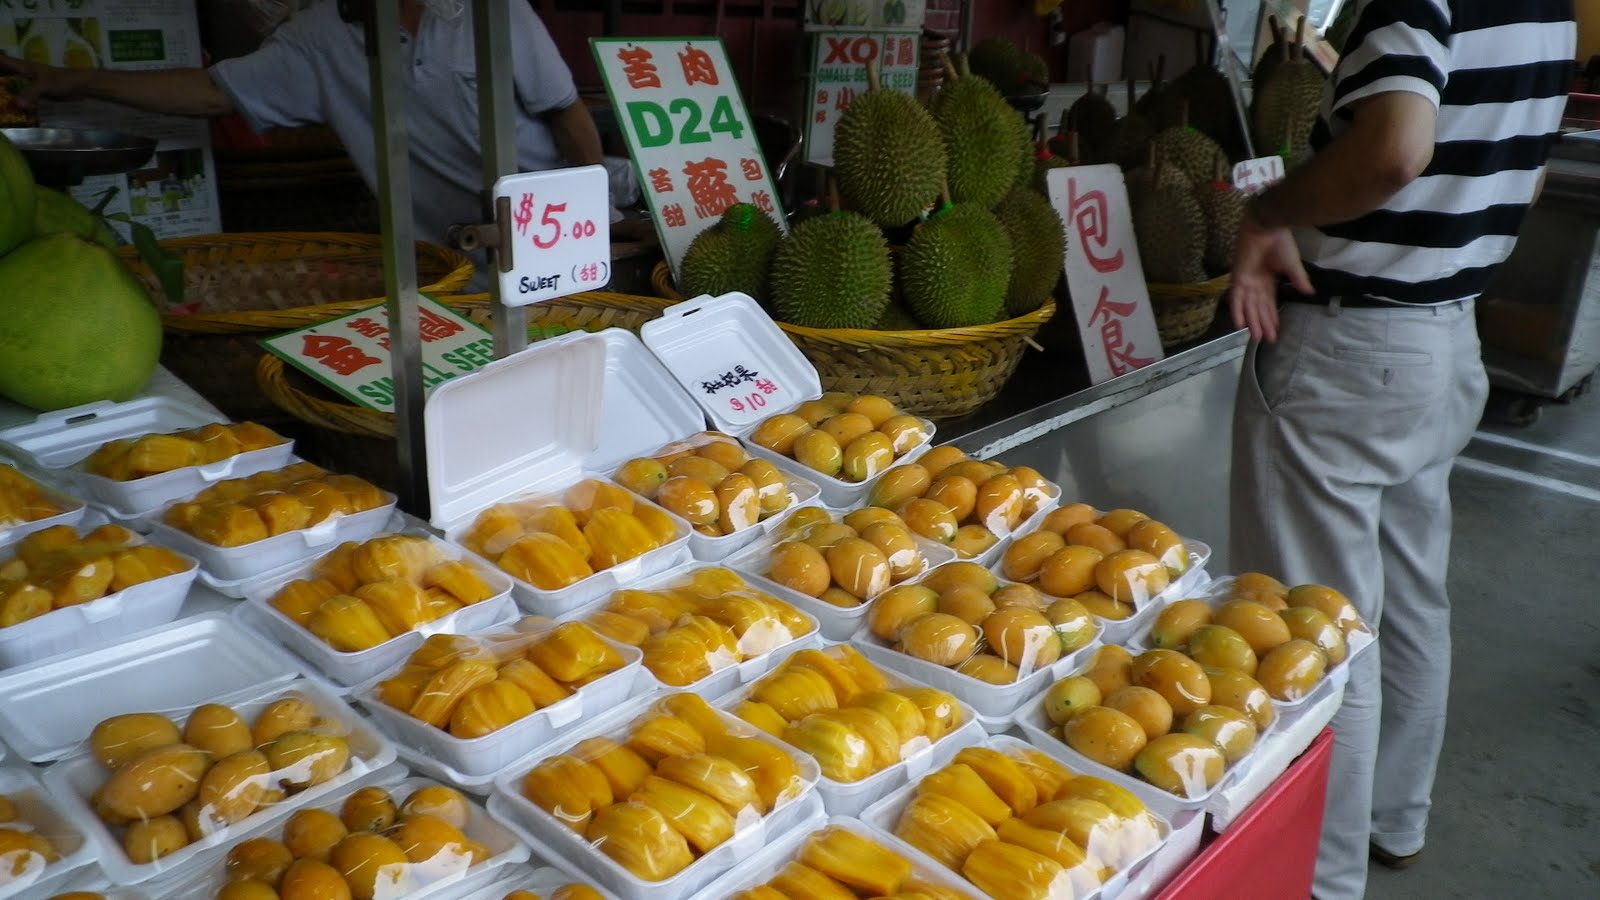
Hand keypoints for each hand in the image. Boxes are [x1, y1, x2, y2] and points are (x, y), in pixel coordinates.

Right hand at [0, 53, 89, 107]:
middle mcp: (23, 73)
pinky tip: (11, 107)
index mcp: (22, 66)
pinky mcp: (37, 91)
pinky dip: (15, 98)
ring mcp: (30, 82)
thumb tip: (17, 104)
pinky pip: (21, 94)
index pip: (1, 60)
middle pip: (4, 73)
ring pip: (11, 84)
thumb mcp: (44, 85)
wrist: (82, 86)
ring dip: (4, 90)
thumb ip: (31, 93)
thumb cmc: (63, 81)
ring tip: (2, 102)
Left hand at [1229, 204, 1311, 342]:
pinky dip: (1237, 311)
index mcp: (1269, 280)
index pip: (1270, 304)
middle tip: (1266, 341)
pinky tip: (1239, 324)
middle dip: (1263, 324)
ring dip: (1252, 321)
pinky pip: (1236, 298)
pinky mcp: (1237, 277)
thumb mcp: (1293, 266)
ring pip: (1248, 307)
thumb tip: (1310, 293)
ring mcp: (1246, 281)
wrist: (1269, 227)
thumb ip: (1299, 280)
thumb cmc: (1281, 243)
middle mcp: (1256, 284)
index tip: (1275, 333)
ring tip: (1255, 337)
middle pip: (1259, 309)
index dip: (1272, 318)